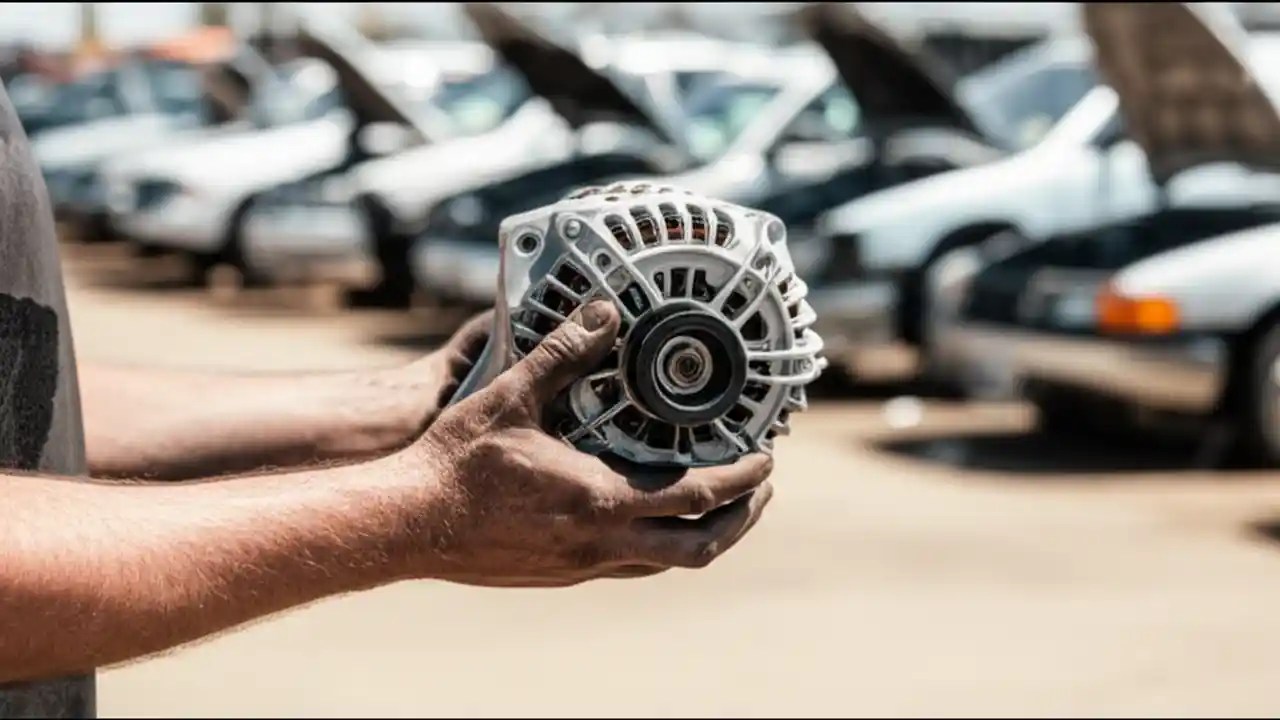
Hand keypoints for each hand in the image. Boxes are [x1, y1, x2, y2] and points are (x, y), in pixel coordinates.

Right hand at [397, 300, 774, 587]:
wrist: (409, 523)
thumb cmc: (458, 464)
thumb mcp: (512, 397)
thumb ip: (563, 355)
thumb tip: (602, 315)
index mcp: (601, 499)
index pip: (698, 497)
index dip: (742, 479)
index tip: (765, 460)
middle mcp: (600, 542)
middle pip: (699, 548)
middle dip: (739, 520)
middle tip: (757, 490)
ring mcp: (581, 565)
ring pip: (666, 564)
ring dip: (702, 537)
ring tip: (716, 507)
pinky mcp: (560, 575)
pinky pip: (629, 566)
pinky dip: (658, 546)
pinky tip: (647, 520)